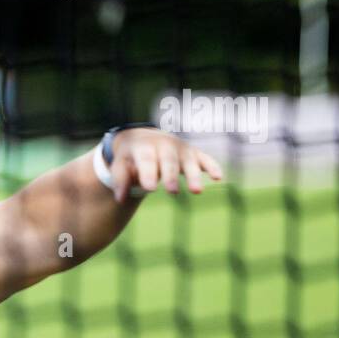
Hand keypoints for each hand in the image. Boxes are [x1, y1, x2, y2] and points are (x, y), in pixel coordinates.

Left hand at [108, 128, 223, 202]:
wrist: (143, 138)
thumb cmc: (131, 157)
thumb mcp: (121, 165)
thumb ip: (120, 180)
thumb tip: (120, 199)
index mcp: (144, 147)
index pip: (146, 160)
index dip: (148, 173)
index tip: (150, 188)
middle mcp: (164, 145)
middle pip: (168, 161)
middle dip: (170, 176)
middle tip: (172, 191)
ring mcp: (181, 148)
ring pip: (188, 161)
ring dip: (193, 175)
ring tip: (196, 191)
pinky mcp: (193, 153)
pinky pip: (205, 158)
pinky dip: (211, 166)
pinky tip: (218, 177)